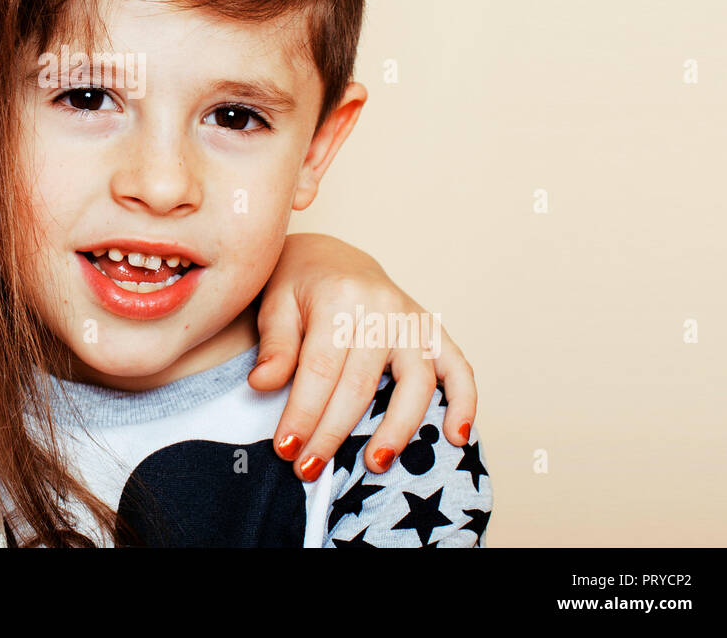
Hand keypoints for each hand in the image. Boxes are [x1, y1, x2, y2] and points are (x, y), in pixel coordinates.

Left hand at [250, 233, 476, 478]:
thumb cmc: (297, 286)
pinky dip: (464, 401)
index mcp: (339, 297)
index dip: (304, 414)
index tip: (286, 449)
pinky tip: (456, 436)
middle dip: (333, 433)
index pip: (320, 369)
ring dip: (396, 430)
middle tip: (309, 469)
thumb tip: (262, 384)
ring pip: (414, 383)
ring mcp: (412, 319)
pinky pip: (458, 367)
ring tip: (374, 464)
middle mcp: (382, 307)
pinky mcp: (432, 330)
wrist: (329, 257)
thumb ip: (274, 346)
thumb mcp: (275, 306)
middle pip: (361, 384)